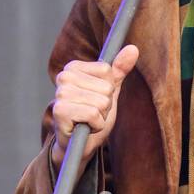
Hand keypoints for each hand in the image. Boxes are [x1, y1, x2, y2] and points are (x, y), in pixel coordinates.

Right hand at [50, 44, 138, 167]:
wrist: (79, 145)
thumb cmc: (93, 116)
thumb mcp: (109, 92)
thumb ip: (119, 70)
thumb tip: (133, 48)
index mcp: (72, 68)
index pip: (107, 71)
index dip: (108, 90)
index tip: (96, 99)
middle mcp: (63, 77)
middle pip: (106, 87)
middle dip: (105, 105)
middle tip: (92, 114)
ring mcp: (60, 94)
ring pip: (102, 102)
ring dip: (101, 117)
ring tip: (88, 121)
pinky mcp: (61, 111)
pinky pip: (94, 115)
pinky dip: (96, 125)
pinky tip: (85, 128)